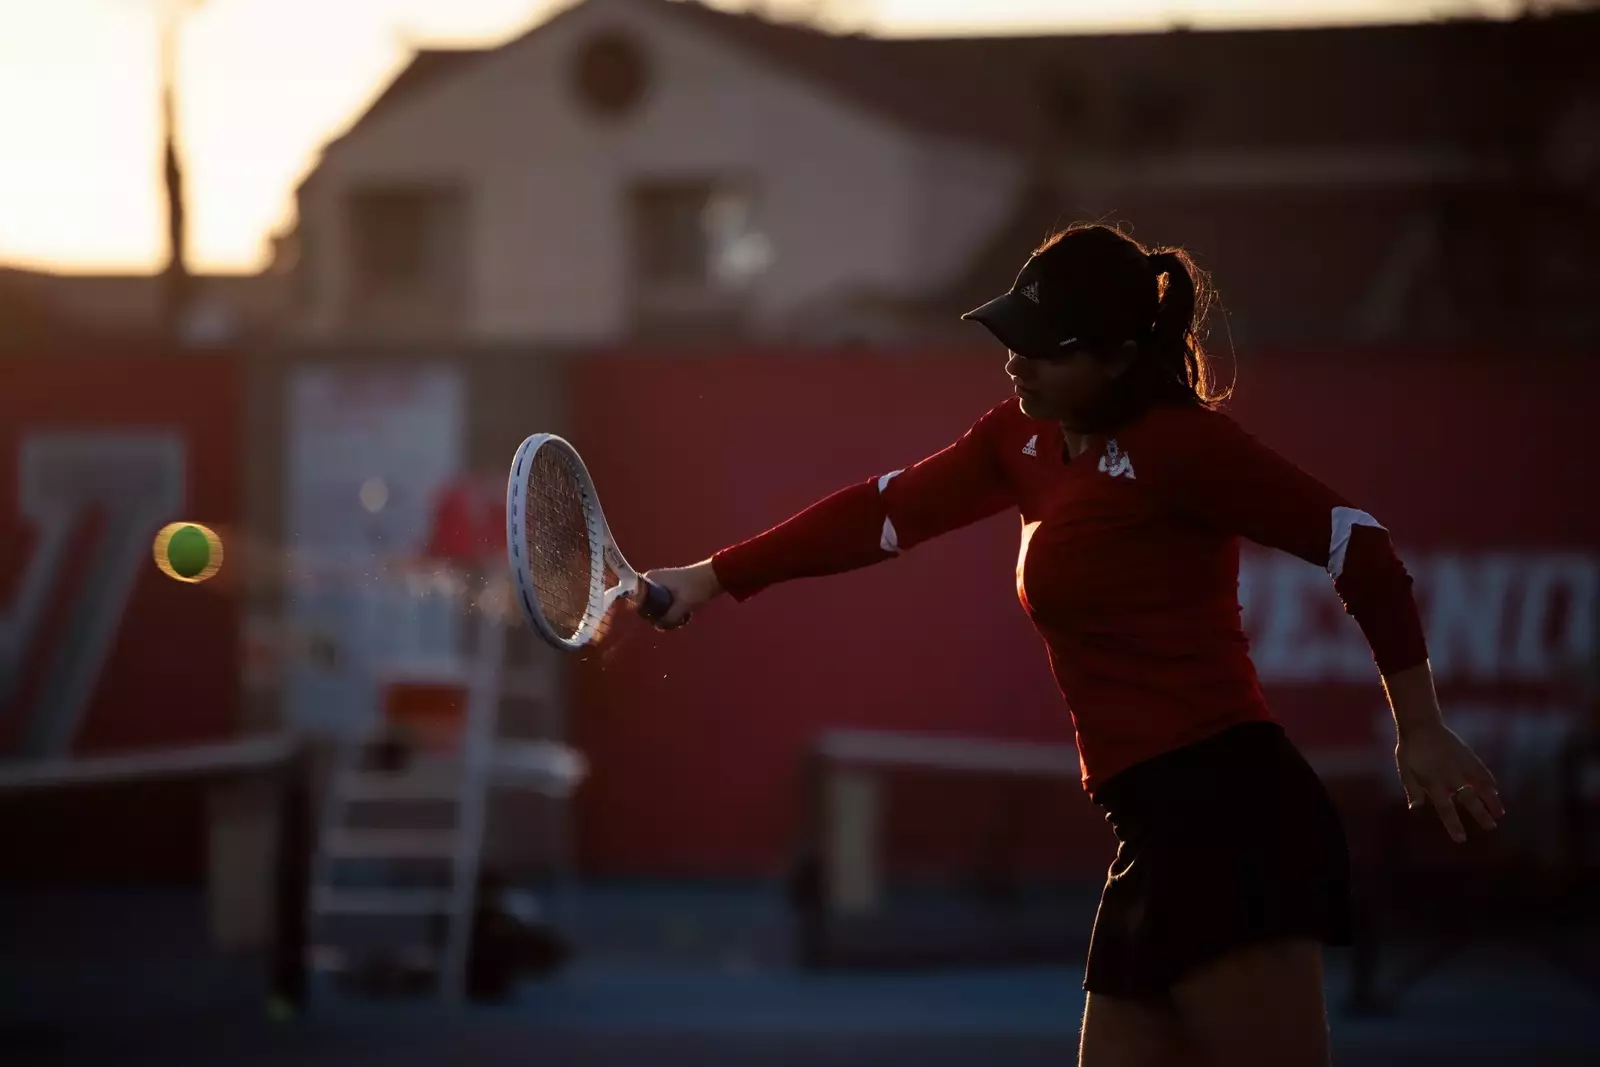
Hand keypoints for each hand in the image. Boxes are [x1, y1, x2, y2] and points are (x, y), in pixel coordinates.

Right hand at [636, 559, 722, 629]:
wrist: (715, 576)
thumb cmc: (696, 587)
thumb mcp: (682, 605)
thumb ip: (669, 617)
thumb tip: (659, 627)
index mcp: (651, 579)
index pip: (634, 596)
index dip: (639, 610)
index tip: (650, 620)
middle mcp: (653, 581)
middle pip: (646, 603)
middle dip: (654, 615)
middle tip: (666, 624)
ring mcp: (662, 585)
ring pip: (656, 606)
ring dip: (665, 615)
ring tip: (677, 621)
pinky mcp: (671, 590)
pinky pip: (664, 604)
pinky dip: (671, 612)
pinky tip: (681, 618)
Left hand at [1395, 723, 1504, 842]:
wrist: (1421, 725)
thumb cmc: (1410, 750)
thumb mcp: (1405, 771)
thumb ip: (1413, 790)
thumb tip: (1415, 809)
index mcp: (1434, 783)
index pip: (1446, 809)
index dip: (1454, 824)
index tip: (1462, 839)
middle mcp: (1451, 777)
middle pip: (1469, 800)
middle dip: (1481, 815)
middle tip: (1491, 827)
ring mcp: (1462, 766)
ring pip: (1481, 787)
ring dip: (1492, 800)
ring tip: (1500, 814)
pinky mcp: (1469, 756)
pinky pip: (1482, 771)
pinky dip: (1490, 782)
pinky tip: (1496, 791)